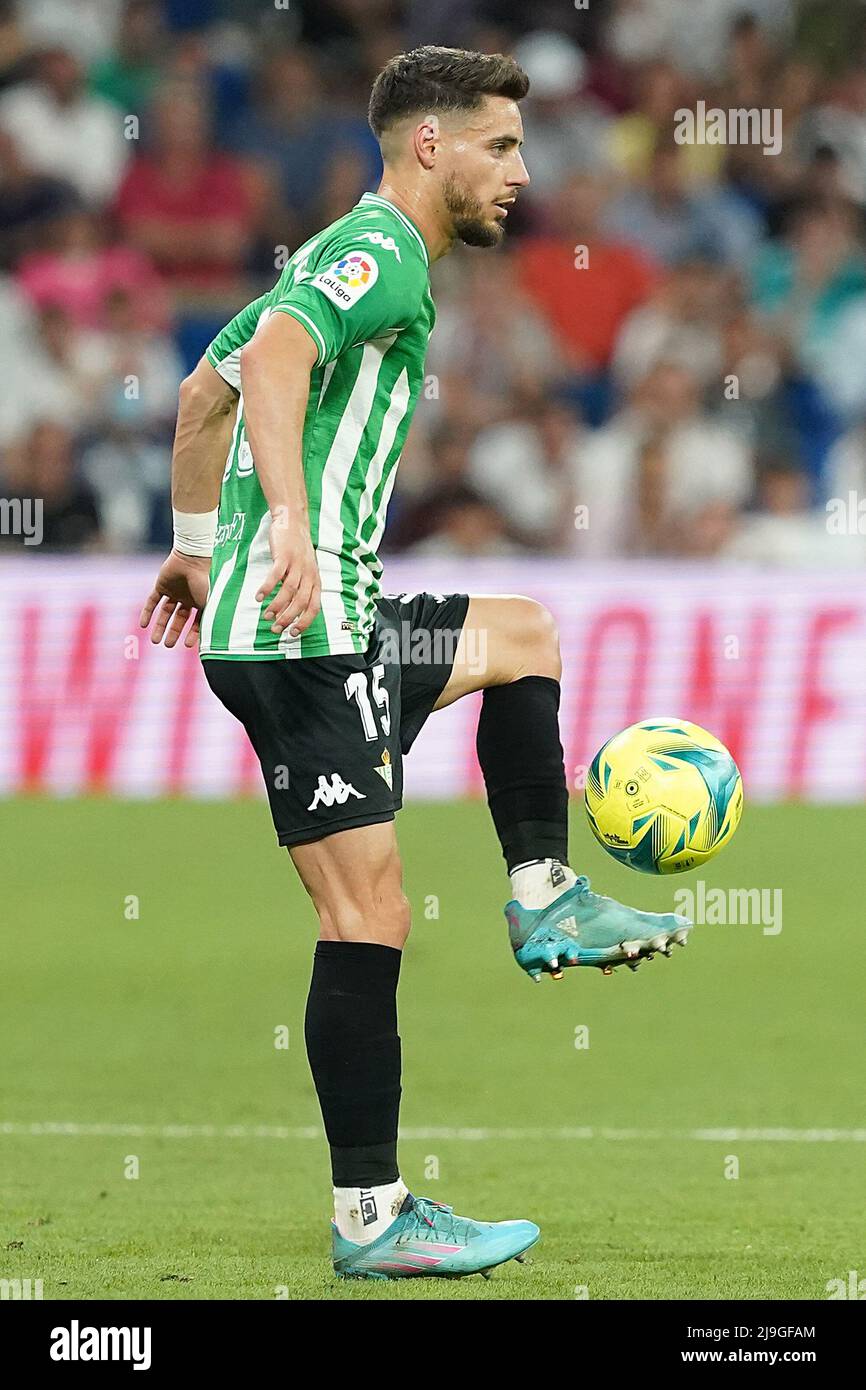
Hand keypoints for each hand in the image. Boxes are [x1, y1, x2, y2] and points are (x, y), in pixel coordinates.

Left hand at [139, 550, 209, 648]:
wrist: (193, 558)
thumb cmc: (207, 580)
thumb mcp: (212, 603)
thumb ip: (213, 619)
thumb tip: (218, 639)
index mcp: (202, 601)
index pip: (196, 622)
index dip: (192, 634)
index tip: (187, 645)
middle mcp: (188, 597)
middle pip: (179, 619)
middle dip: (173, 632)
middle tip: (168, 645)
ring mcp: (174, 591)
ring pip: (165, 612)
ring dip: (160, 626)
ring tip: (154, 641)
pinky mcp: (161, 585)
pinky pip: (153, 601)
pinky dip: (147, 613)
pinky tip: (143, 625)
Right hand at [257, 511, 320, 636]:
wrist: (293, 521)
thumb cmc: (297, 549)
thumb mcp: (305, 570)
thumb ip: (300, 588)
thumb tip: (289, 610)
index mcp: (315, 580)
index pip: (314, 607)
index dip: (304, 622)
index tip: (292, 633)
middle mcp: (309, 574)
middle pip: (300, 602)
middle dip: (288, 618)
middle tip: (275, 628)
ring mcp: (297, 565)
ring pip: (289, 591)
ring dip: (277, 606)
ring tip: (266, 615)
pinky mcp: (284, 556)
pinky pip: (276, 576)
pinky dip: (267, 588)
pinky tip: (258, 597)